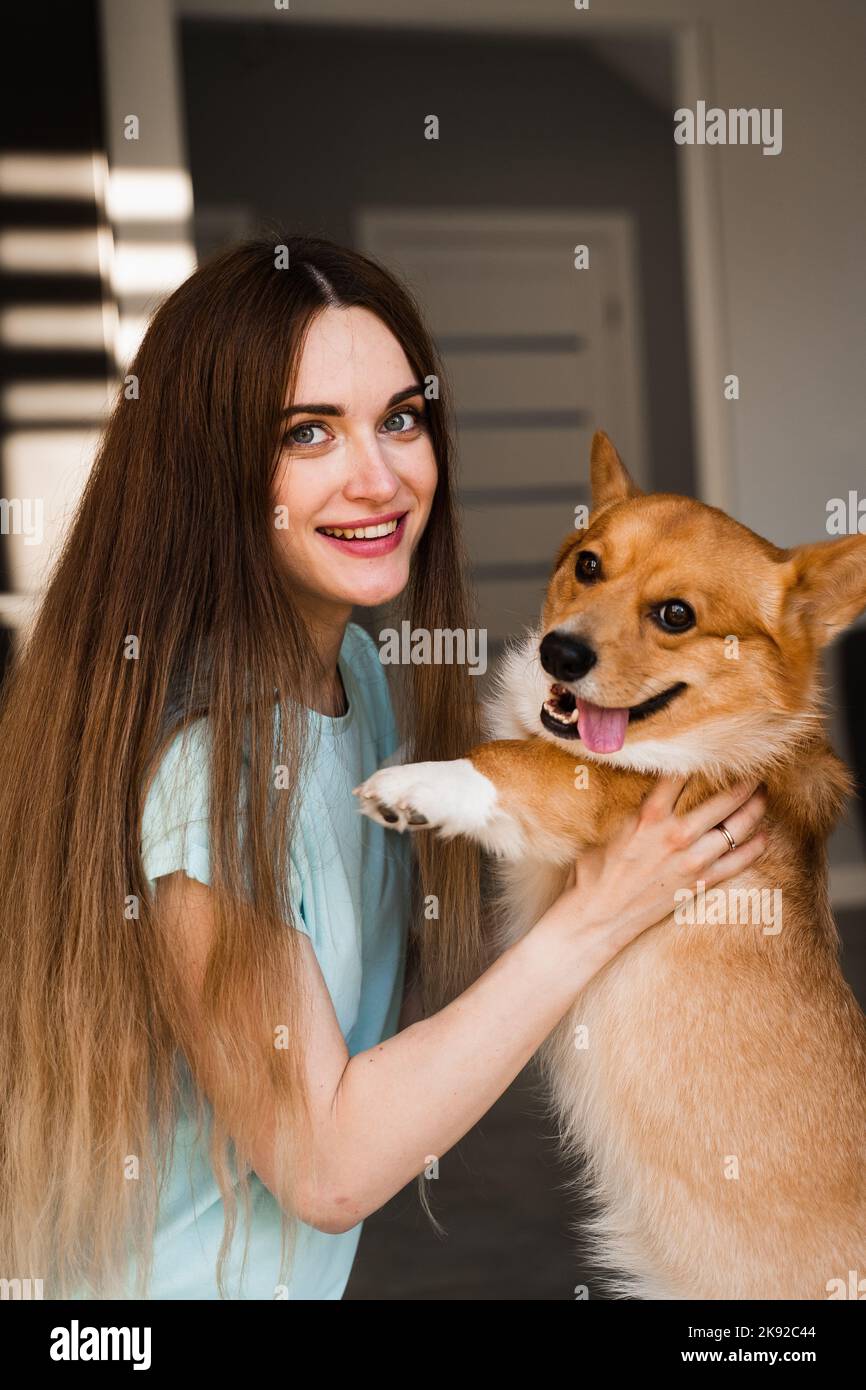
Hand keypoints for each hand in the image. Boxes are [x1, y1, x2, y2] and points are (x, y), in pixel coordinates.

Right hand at [551, 776, 767, 962]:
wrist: (599, 916)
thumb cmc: (596, 871)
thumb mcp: (611, 829)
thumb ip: (635, 808)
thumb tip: (648, 788)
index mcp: (649, 816)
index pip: (683, 775)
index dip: (703, 758)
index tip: (716, 747)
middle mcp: (675, 835)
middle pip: (722, 800)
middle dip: (743, 782)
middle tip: (755, 769)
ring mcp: (691, 860)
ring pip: (737, 828)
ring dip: (754, 808)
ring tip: (762, 796)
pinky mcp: (700, 883)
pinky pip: (738, 862)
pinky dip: (755, 847)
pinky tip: (764, 836)